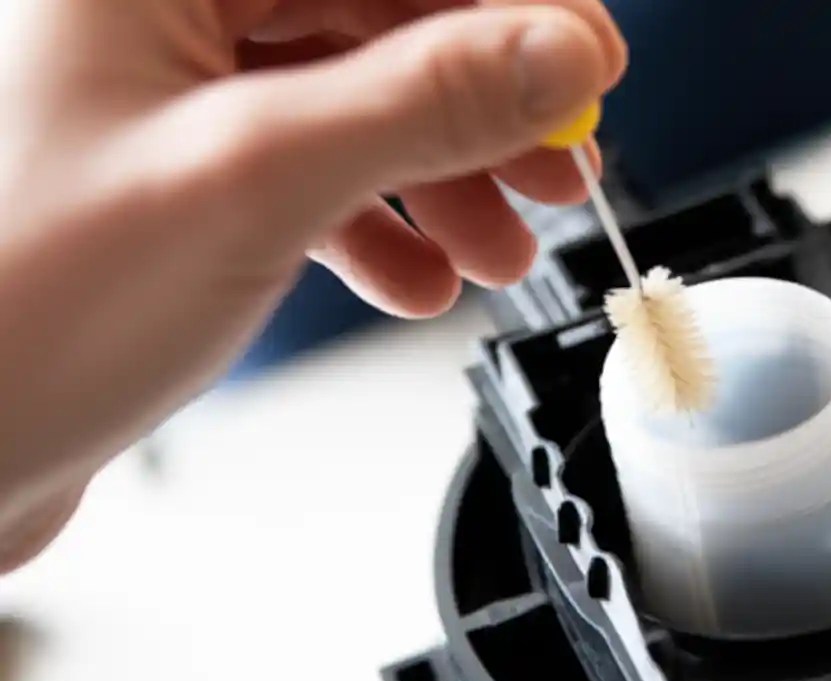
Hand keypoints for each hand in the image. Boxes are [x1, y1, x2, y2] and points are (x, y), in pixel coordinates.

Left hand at [0, 0, 625, 569]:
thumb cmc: (13, 312)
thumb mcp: (258, 184)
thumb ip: (426, 101)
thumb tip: (557, 53)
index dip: (502, 3)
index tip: (586, 61)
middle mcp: (150, 9)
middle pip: (371, 15)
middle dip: (479, 105)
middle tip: (557, 167)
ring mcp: (161, 91)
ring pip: (346, 96)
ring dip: (440, 175)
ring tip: (497, 252)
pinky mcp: (173, 171)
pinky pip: (304, 167)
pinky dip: (373, 223)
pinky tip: (409, 280)